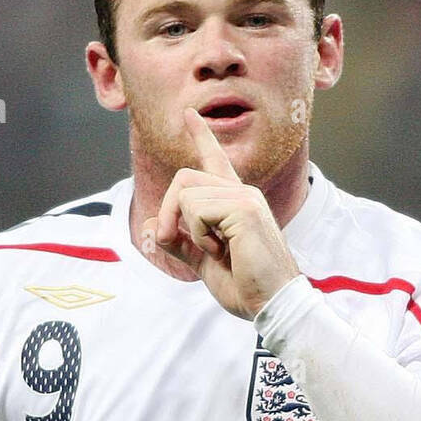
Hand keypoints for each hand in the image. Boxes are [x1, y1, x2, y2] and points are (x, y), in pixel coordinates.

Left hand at [148, 107, 300, 318]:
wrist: (271, 305)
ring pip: (185, 195)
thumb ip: (179, 243)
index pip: (215, 161)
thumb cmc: (245, 287)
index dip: (201, 137)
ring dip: (187, 231)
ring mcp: (245, 197)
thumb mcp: (204, 264)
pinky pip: (195, 210)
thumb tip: (149, 225)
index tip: (190, 115)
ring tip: (215, 252)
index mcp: (235, 202)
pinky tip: (221, 251)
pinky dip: (198, 236)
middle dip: (167, 213)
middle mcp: (241, 192)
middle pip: (183, 178)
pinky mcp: (245, 208)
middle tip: (172, 241)